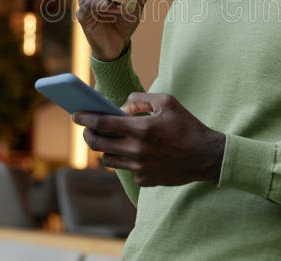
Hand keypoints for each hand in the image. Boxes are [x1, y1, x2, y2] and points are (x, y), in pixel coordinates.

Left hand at [73, 93, 225, 186]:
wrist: (206, 156)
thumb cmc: (187, 125)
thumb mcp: (167, 102)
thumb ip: (140, 100)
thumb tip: (119, 107)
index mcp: (141, 129)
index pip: (103, 123)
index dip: (85, 118)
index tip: (75, 114)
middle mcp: (137, 151)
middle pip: (98, 145)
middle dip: (88, 134)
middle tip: (87, 128)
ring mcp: (139, 168)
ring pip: (108, 160)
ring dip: (104, 149)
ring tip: (108, 140)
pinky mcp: (144, 180)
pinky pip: (125, 169)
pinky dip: (124, 160)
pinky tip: (133, 152)